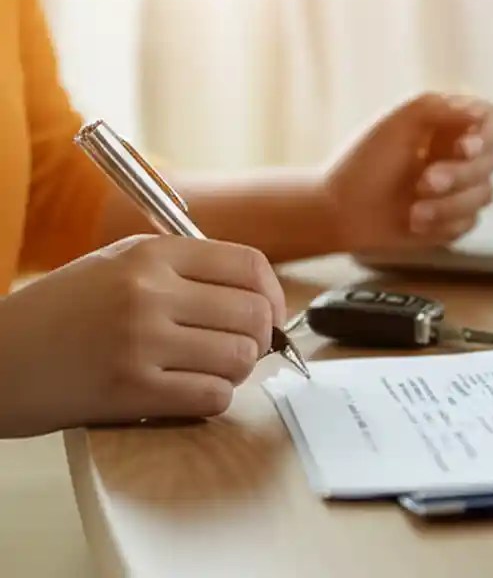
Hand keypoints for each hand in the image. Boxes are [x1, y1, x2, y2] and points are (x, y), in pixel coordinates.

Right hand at [0, 235, 285, 437]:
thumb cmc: (59, 315)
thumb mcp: (116, 265)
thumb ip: (183, 270)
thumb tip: (259, 296)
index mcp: (150, 253)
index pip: (248, 265)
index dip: (273, 295)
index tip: (270, 315)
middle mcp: (148, 290)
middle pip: (253, 315)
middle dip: (258, 339)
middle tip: (235, 351)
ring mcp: (140, 340)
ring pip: (239, 358)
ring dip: (234, 372)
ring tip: (205, 372)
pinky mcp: (131, 389)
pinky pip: (212, 396)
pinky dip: (212, 399)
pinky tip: (186, 394)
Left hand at [321, 93, 492, 252]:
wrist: (341, 210)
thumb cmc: (365, 161)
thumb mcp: (397, 121)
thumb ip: (440, 107)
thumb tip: (479, 113)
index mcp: (452, 124)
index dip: (489, 133)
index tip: (463, 147)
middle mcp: (462, 154)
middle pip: (491, 160)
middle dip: (458, 175)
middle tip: (423, 182)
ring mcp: (461, 189)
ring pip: (485, 194)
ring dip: (449, 204)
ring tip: (414, 212)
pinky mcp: (455, 220)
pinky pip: (470, 222)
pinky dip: (443, 223)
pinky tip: (416, 223)